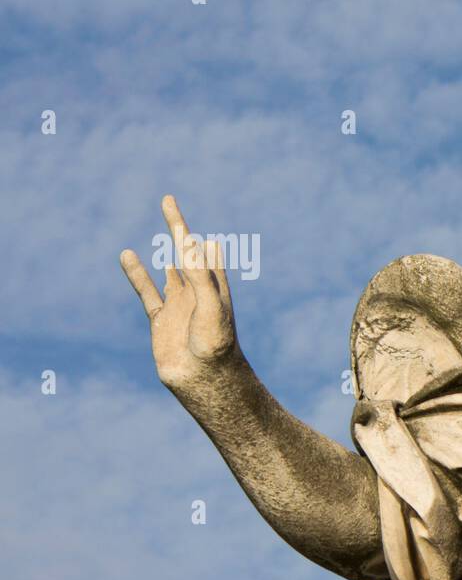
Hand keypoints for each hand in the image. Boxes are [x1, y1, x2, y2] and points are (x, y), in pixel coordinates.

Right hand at [119, 195, 240, 390]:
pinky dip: (137, 274)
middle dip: (178, 228)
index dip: (187, 229)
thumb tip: (193, 240)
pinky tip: (128, 256)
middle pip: (185, 252)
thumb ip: (201, 275)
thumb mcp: (212, 305)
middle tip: (168, 201)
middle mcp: (197, 291)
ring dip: (166, 250)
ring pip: (169, 270)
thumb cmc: (215, 343)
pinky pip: (146, 291)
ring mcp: (179, 304)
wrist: (204, 378)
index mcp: (213, 285)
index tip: (173, 206)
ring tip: (166, 231)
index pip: (199, 248)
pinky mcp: (162, 319)